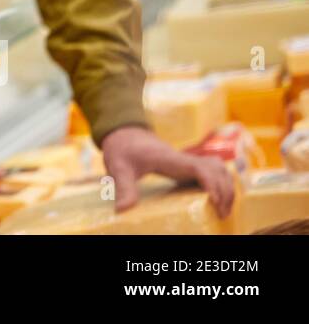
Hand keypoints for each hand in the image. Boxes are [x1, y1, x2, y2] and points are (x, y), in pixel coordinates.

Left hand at [101, 125, 234, 216]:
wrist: (124, 131)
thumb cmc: (123, 149)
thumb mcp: (119, 168)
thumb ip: (123, 187)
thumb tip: (122, 210)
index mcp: (171, 159)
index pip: (200, 168)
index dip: (212, 184)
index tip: (215, 202)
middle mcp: (184, 159)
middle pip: (217, 169)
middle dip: (225, 191)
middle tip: (222, 214)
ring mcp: (187, 160)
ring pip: (219, 168)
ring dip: (227, 186)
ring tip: (223, 209)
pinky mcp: (187, 165)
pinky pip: (212, 171)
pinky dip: (220, 183)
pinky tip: (216, 199)